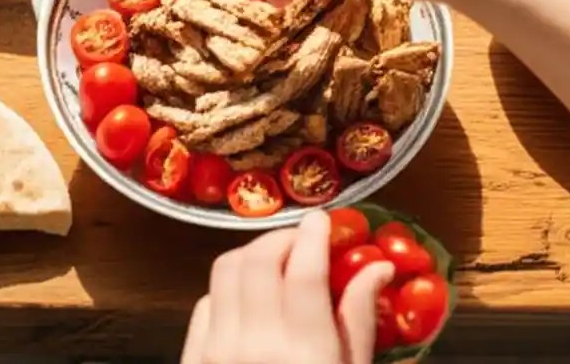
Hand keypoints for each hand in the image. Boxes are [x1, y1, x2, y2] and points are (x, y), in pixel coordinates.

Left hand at [181, 211, 394, 363]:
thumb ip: (358, 321)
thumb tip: (377, 265)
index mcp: (303, 353)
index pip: (303, 271)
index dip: (314, 235)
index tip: (326, 220)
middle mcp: (254, 346)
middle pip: (258, 260)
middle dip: (282, 237)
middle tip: (304, 238)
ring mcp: (216, 353)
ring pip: (225, 272)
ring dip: (252, 254)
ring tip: (278, 260)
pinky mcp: (192, 361)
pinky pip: (205, 304)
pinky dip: (227, 288)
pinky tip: (250, 298)